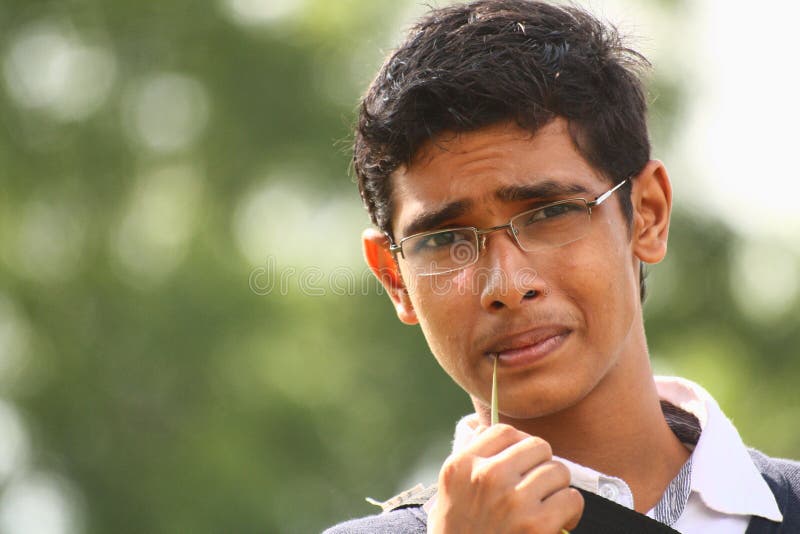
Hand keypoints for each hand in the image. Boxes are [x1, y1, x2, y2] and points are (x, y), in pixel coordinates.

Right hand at [428, 424, 582, 533]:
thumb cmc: (458, 532)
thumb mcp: (450, 490)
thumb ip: (470, 458)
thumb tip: (490, 430)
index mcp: (462, 465)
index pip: (505, 431)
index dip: (519, 446)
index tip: (521, 464)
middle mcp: (487, 476)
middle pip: (537, 445)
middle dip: (542, 465)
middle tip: (535, 486)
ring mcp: (513, 499)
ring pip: (558, 470)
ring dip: (557, 489)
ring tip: (545, 505)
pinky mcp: (537, 524)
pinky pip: (571, 498)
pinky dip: (569, 511)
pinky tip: (556, 521)